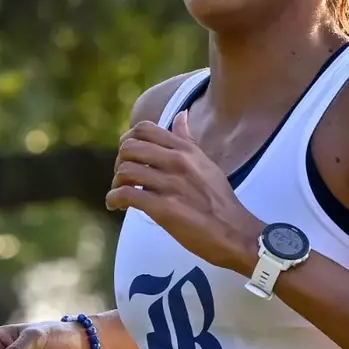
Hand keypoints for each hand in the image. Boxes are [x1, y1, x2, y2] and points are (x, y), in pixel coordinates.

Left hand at [105, 111, 263, 272]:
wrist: (234, 232)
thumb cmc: (220, 200)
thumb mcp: (206, 163)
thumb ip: (188, 141)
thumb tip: (181, 116)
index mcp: (186, 150)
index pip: (144, 129)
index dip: (128, 140)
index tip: (128, 156)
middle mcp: (177, 162)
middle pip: (129, 147)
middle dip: (119, 162)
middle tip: (123, 177)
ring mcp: (170, 184)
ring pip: (125, 170)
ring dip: (116, 183)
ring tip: (120, 194)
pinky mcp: (163, 208)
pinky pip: (126, 194)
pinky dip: (114, 199)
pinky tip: (116, 205)